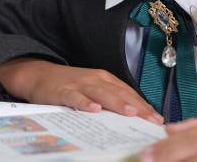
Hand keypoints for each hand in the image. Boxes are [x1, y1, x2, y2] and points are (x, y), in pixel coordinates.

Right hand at [0, 58, 162, 123]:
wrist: (37, 74)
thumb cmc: (68, 85)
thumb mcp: (92, 89)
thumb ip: (110, 99)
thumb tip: (134, 116)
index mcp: (104, 79)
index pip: (129, 93)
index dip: (144, 106)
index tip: (159, 120)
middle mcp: (95, 79)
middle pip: (120, 94)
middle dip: (138, 107)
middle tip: (152, 121)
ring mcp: (79, 84)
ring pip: (101, 94)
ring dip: (117, 103)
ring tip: (130, 113)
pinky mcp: (62, 91)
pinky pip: (75, 97)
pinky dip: (84, 103)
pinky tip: (93, 110)